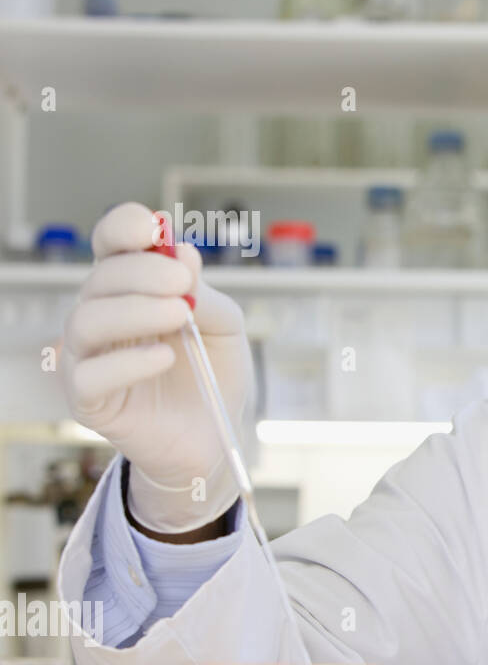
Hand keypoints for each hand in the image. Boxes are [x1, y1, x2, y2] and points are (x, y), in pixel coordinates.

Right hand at [60, 202, 253, 533]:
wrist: (214, 437)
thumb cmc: (214, 375)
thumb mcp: (225, 327)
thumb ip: (205, 293)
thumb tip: (182, 252)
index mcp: (131, 289)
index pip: (111, 245)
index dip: (122, 228)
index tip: (149, 227)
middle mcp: (102, 316)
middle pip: (101, 278)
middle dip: (141, 272)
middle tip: (182, 282)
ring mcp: (88, 357)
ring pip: (86, 320)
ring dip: (134, 311)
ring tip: (178, 315)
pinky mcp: (87, 400)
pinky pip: (89, 375)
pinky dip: (127, 362)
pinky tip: (164, 359)